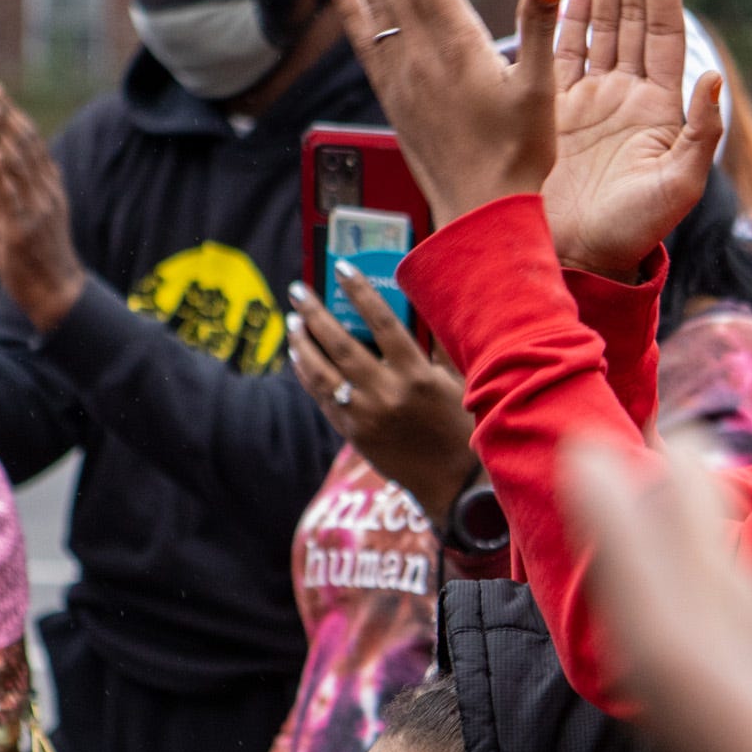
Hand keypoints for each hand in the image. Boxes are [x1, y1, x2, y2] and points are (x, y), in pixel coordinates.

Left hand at [0, 81, 86, 331]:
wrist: (58, 293)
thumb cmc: (45, 252)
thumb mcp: (43, 212)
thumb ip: (36, 184)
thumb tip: (35, 160)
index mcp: (48, 187)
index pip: (32, 143)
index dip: (14, 116)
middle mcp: (43, 193)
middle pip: (24, 147)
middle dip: (7, 117)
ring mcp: (33, 211)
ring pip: (17, 166)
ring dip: (3, 136)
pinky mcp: (20, 230)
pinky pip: (9, 199)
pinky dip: (1, 177)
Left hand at [286, 271, 477, 521]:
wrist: (452, 482)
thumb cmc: (459, 424)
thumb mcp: (453, 381)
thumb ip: (430, 346)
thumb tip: (405, 308)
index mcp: (417, 375)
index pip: (382, 322)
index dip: (360, 292)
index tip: (342, 268)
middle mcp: (387, 394)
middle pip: (341, 344)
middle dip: (315, 313)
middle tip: (298, 290)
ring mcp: (366, 416)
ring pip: (322, 373)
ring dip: (303, 343)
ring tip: (292, 322)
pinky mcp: (354, 434)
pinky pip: (323, 398)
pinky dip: (308, 374)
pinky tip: (299, 356)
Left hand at [329, 0, 563, 226]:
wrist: (480, 216)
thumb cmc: (520, 159)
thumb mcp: (541, 91)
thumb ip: (539, 27)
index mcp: (459, 46)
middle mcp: (421, 56)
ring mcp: (402, 76)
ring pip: (373, 1)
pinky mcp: (393, 98)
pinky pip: (363, 41)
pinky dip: (349, 7)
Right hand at [544, 0, 723, 280]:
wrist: (581, 257)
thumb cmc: (635, 230)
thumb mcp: (680, 186)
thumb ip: (701, 133)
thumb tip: (715, 76)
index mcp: (660, 108)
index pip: (662, 32)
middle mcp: (628, 96)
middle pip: (633, 17)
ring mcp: (592, 101)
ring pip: (601, 27)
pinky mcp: (557, 112)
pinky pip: (565, 54)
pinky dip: (572, 19)